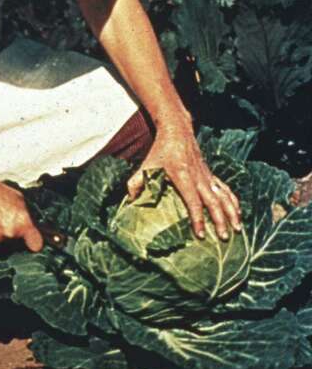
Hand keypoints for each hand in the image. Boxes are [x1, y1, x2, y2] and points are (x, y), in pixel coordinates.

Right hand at [0, 177, 43, 252]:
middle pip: (20, 243)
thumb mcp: (19, 200)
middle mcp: (10, 234)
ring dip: (4, 235)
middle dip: (17, 235)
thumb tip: (34, 227)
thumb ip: (28, 216)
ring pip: (6, 242)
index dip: (36, 243)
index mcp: (22, 223)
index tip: (35, 241)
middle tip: (10, 220)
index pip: (36, 244)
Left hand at [126, 121, 241, 240]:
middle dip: (220, 220)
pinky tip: (238, 214)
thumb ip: (136, 183)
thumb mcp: (145, 166)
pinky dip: (234, 201)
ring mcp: (207, 176)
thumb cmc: (159, 151)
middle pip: (213, 201)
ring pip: (224, 196)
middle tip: (224, 237)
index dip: (197, 218)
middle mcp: (198, 177)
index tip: (200, 234)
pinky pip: (226, 189)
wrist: (177, 131)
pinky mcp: (211, 174)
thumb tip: (130, 202)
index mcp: (182, 176)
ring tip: (238, 229)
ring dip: (232, 212)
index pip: (192, 201)